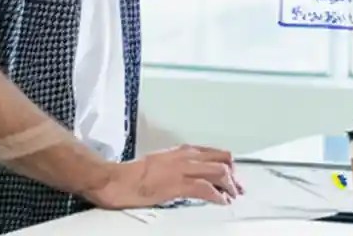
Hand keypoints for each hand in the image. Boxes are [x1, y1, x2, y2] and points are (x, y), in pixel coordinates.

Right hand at [84, 144, 242, 208]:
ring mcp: (183, 169)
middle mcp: (186, 157)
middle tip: (237, 188)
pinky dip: (218, 196)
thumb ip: (178, 165)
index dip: (227, 165)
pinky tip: (221, 201)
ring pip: (219, 172)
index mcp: (182, 151)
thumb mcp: (161, 163)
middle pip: (222, 160)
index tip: (232, 176)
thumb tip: (190, 174)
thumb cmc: (133, 174)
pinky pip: (206, 188)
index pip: (214, 153)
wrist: (116, 179)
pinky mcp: (177, 184)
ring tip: (231, 196)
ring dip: (229, 186)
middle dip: (233, 175)